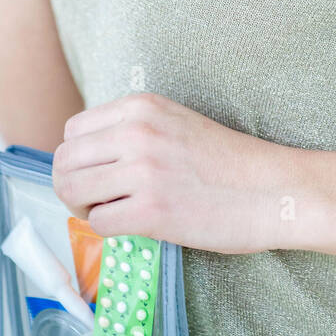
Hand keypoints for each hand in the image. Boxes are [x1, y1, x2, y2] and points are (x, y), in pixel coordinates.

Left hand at [51, 93, 297, 254]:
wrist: (272, 189)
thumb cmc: (227, 162)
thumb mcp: (175, 122)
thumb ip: (132, 129)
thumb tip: (86, 155)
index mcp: (141, 106)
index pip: (73, 130)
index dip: (78, 157)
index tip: (97, 173)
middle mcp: (137, 133)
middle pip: (64, 160)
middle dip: (72, 184)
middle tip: (96, 200)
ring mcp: (143, 171)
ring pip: (72, 190)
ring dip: (84, 208)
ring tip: (112, 211)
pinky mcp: (151, 212)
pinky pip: (97, 223)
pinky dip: (108, 229)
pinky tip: (134, 224)